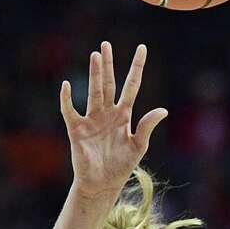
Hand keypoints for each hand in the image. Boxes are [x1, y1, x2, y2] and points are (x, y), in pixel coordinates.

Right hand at [61, 43, 167, 201]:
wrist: (103, 183)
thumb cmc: (121, 165)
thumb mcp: (138, 145)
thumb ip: (147, 126)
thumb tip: (163, 110)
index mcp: (124, 115)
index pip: (131, 86)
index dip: (136, 68)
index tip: (141, 49)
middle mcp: (107, 113)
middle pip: (109, 84)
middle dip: (108, 65)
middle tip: (106, 45)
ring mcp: (92, 119)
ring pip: (94, 92)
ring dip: (95, 75)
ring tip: (96, 55)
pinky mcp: (77, 129)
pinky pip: (70, 111)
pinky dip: (67, 99)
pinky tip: (66, 86)